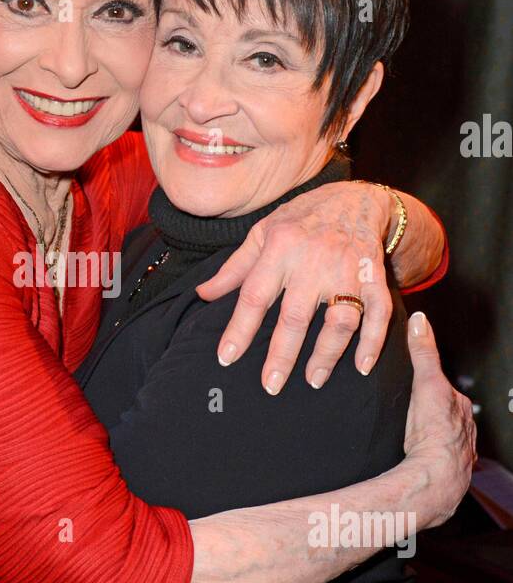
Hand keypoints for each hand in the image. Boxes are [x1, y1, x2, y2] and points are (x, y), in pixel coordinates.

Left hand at [197, 181, 392, 392]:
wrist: (357, 198)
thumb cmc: (302, 218)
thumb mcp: (263, 232)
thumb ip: (235, 267)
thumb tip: (204, 295)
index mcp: (280, 247)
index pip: (254, 295)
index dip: (239, 328)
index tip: (226, 358)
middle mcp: (313, 259)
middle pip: (295, 315)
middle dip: (282, 353)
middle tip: (270, 384)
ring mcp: (347, 269)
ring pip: (339, 320)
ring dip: (327, 354)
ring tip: (313, 380)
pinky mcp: (374, 276)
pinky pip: (378, 313)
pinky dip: (373, 341)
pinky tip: (362, 365)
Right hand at [403, 311, 475, 527]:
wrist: (435, 477)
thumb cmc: (432, 434)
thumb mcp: (425, 383)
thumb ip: (423, 352)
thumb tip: (419, 321)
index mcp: (460, 407)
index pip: (445, 389)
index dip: (428, 386)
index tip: (413, 387)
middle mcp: (465, 428)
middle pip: (445, 414)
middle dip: (429, 413)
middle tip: (407, 413)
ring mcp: (458, 450)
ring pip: (443, 438)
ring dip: (430, 437)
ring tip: (410, 437)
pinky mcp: (447, 470)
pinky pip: (437, 460)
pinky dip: (427, 458)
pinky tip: (414, 458)